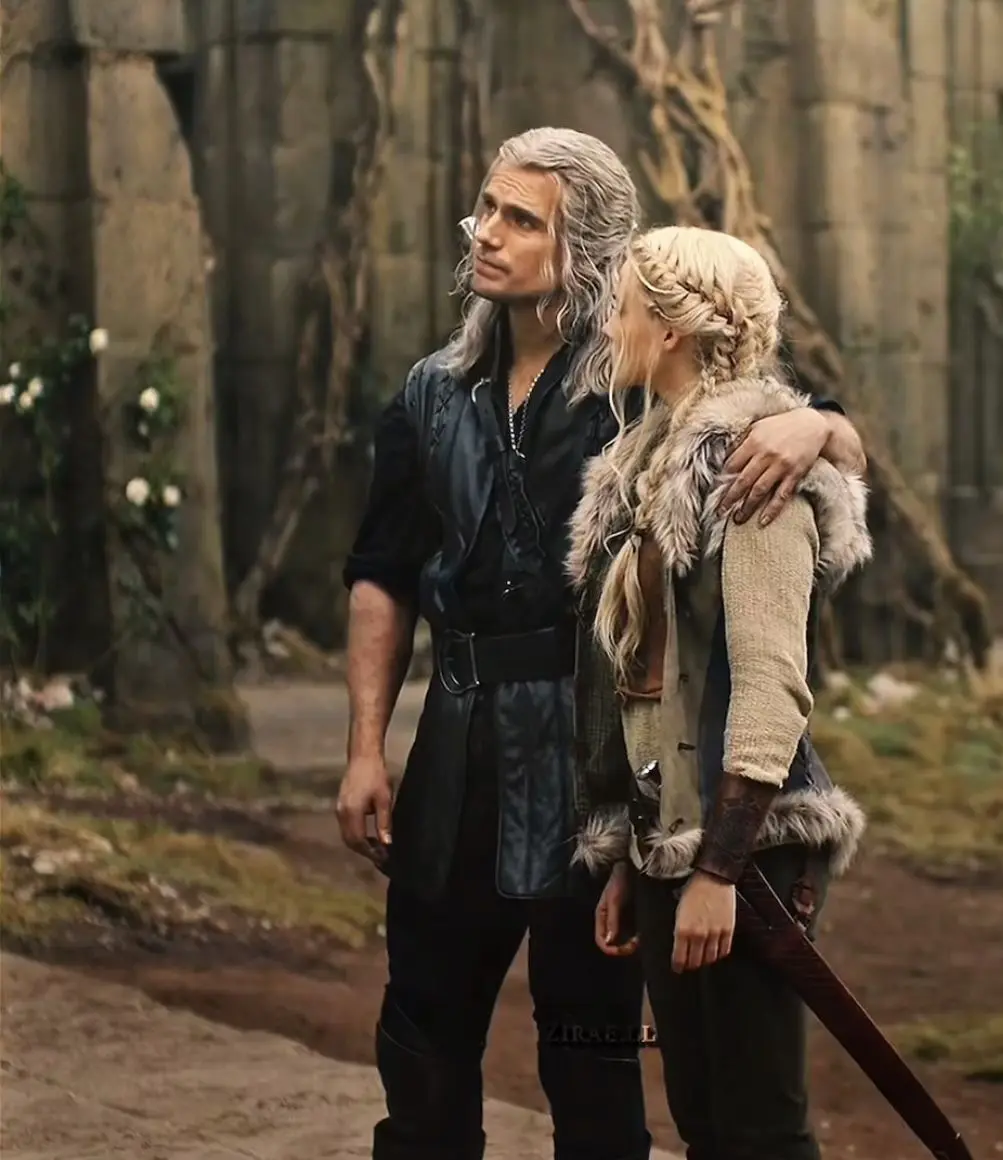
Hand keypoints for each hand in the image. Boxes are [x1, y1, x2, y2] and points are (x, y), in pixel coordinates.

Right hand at [335, 755, 392, 864]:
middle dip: (364, 851)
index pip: (359, 841)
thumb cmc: (376, 775)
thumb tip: (387, 843)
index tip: (383, 858)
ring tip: (377, 847)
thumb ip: (384, 823)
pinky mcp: (340, 805)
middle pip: (350, 841)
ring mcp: (339, 809)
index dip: (370, 852)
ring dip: (360, 844)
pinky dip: (355, 835)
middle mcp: (341, 813)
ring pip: (346, 835)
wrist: (363, 757)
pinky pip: (345, 827)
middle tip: (381, 856)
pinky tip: (368, 835)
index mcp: (352, 812)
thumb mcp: (384, 799)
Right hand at [595, 863, 639, 955]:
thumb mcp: (615, 899)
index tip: (624, 950)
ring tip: (642, 938)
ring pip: (623, 940)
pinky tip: (645, 933)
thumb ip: (612, 920)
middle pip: (613, 943)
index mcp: (602, 916)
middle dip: (623, 948)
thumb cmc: (620, 879)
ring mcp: (621, 919)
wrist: (634, 866)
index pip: (602, 940)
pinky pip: (632, 932)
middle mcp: (610, 920)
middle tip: (636, 944)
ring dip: (631, 943)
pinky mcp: (632, 917)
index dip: (611, 949)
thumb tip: (609, 942)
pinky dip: (637, 936)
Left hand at [672, 870, 735, 971]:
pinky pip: (724, 950)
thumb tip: (678, 944)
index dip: (678, 966)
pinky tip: (716, 951)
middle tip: (690, 964)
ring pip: (710, 958)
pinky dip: (719, 953)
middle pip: (695, 962)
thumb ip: (679, 929)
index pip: (680, 958)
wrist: (713, 876)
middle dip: (691, 964)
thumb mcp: (678, 909)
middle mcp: (698, 935)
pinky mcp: (728, 930)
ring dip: (705, 960)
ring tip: (702, 958)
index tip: (678, 968)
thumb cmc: (693, 889)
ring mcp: (714, 934)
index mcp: (682, 929)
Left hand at [719, 409, 828, 524]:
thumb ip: (741, 443)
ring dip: (747, 507)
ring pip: (759, 490)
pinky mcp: (795, 474)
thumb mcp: (757, 427)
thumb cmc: (781, 425)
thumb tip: (723, 461)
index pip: (732, 465)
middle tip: (719, 512)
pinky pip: (782, 495)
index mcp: (754, 441)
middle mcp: (766, 454)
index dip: (722, 480)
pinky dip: (772, 509)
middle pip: (743, 481)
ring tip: (737, 519)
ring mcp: (781, 465)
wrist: (812, 424)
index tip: (714, 492)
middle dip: (729, 498)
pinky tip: (763, 521)